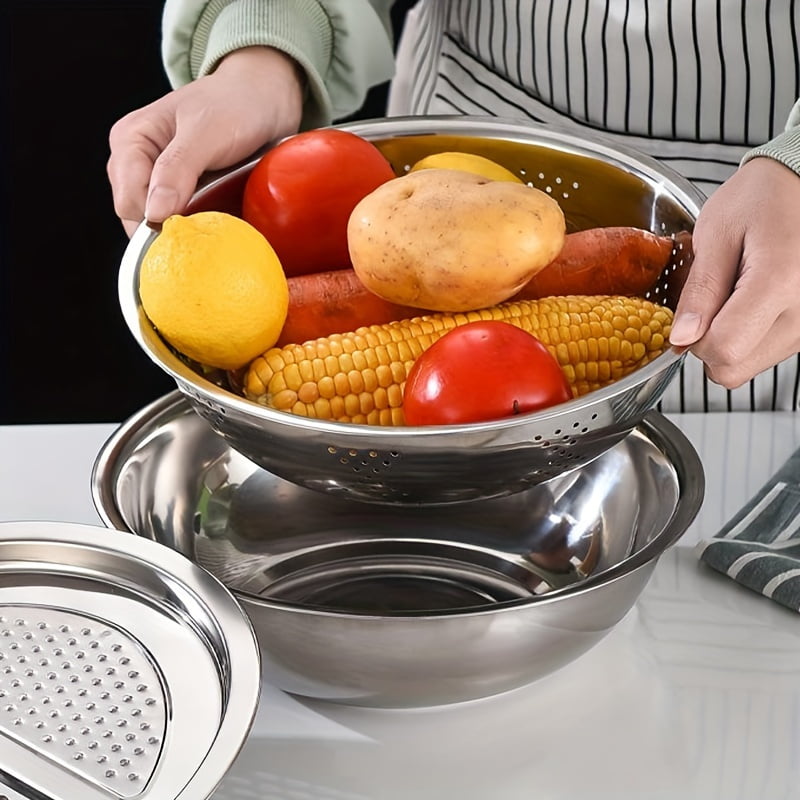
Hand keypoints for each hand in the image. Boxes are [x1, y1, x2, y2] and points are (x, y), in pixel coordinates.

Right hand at [107, 46, 304, 235]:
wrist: (264, 99)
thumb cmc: (236, 105)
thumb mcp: (206, 133)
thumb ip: (177, 170)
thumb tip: (154, 213)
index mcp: (130, 140)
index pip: (128, 201)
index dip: (157, 221)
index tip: (192, 228)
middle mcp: (135, 161)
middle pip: (138, 216)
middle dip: (169, 226)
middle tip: (208, 223)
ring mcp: (155, 178)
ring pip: (157, 222)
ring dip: (184, 227)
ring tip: (214, 215)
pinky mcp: (178, 191)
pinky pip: (177, 220)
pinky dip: (195, 225)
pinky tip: (214, 217)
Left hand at [669, 157, 799, 387]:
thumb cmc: (761, 199)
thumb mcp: (717, 233)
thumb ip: (700, 289)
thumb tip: (682, 338)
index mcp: (780, 282)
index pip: (723, 348)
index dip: (693, 340)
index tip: (689, 315)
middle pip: (734, 367)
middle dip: (707, 344)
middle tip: (709, 303)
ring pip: (748, 367)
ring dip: (727, 342)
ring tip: (733, 296)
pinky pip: (764, 354)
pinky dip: (747, 339)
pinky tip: (748, 304)